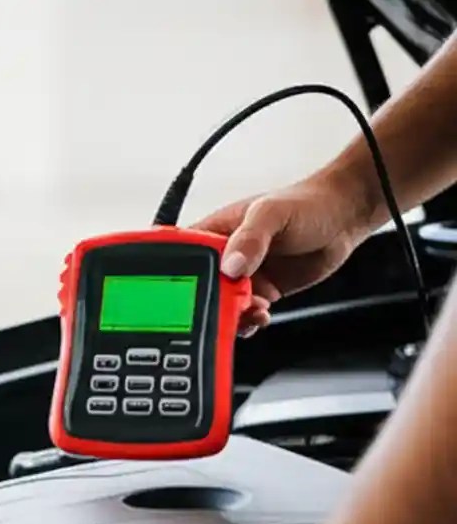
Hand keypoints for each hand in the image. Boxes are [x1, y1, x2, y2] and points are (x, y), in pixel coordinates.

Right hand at [192, 174, 376, 336]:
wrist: (346, 219)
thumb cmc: (308, 203)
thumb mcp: (272, 214)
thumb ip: (250, 239)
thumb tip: (230, 266)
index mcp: (216, 231)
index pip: (184, 255)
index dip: (177, 275)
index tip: (181, 293)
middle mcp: (225, 255)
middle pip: (201, 287)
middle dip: (208, 303)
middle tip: (223, 308)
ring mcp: (244, 275)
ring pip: (223, 304)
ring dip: (231, 315)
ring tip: (249, 312)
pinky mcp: (263, 291)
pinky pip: (247, 312)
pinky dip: (250, 320)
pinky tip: (261, 316)